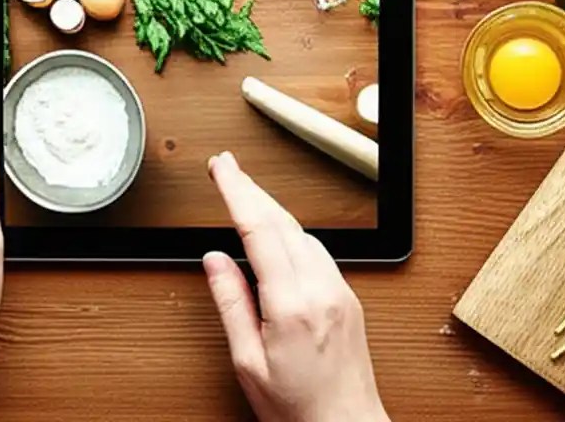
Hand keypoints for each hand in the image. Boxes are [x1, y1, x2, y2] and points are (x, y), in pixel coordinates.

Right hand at [203, 152, 389, 421]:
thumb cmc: (297, 408)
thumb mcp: (247, 361)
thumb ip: (231, 303)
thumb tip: (215, 261)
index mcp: (291, 305)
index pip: (260, 230)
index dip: (238, 191)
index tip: (221, 168)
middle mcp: (322, 290)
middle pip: (283, 221)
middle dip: (253, 188)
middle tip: (227, 166)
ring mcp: (340, 292)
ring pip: (304, 233)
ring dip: (273, 210)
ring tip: (246, 197)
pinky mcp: (349, 299)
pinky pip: (319, 252)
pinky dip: (293, 234)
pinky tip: (279, 236)